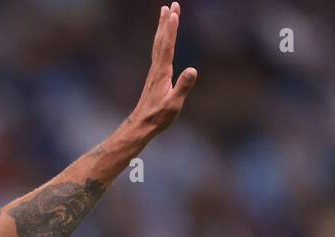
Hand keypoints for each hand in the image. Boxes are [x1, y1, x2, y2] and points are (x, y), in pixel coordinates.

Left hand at [130, 3, 197, 138]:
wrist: (142, 125)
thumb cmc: (158, 116)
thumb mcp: (174, 104)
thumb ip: (183, 87)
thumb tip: (193, 70)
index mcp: (162, 72)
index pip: (167, 46)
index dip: (171, 29)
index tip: (174, 13)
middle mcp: (157, 68)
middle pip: (162, 40)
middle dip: (167, 22)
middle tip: (172, 5)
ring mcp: (155, 71)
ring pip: (158, 44)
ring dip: (162, 27)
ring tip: (165, 13)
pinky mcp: (155, 75)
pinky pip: (158, 51)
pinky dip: (162, 40)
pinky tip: (164, 38)